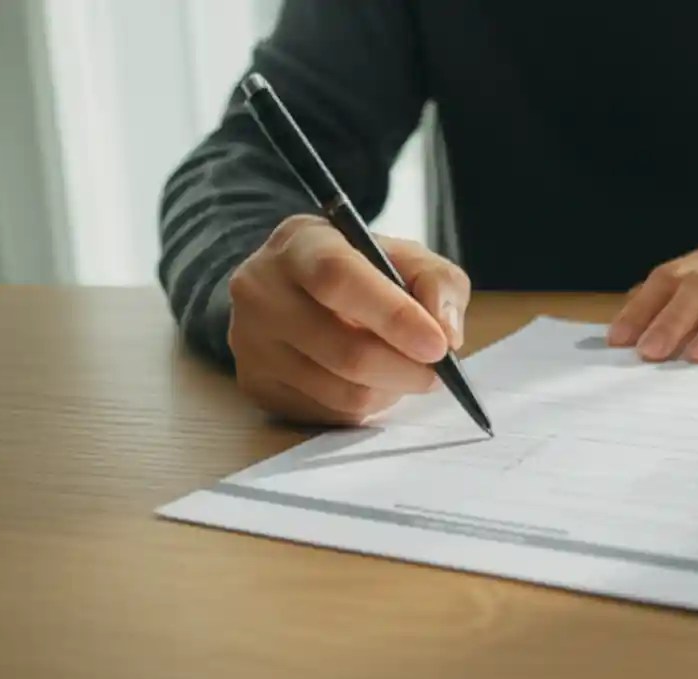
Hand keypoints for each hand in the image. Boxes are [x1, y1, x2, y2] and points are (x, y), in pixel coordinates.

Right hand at [226, 214, 470, 424]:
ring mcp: (251, 342)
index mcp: (300, 243)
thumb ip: (437, 282)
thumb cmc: (360, 271)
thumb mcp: (405, 257)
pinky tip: (370, 381)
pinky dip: (365, 405)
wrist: (294, 290)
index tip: (438, 345)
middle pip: (344, 349)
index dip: (394, 316)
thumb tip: (447, 334)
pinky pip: (328, 414)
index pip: (340, 279)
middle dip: (405, 368)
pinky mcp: (256, 385)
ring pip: (341, 392)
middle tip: (437, 372)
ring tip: (404, 371)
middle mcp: (261, 290)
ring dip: (390, 390)